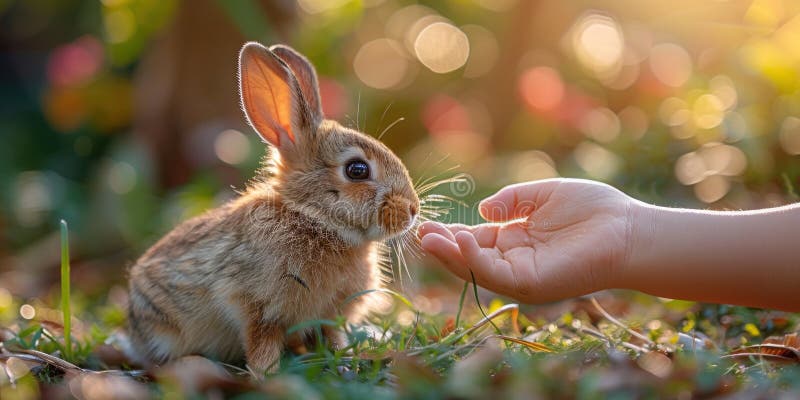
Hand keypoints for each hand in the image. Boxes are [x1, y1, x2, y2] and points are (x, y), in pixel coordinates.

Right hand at [418, 178, 634, 302]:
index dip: (451, 233)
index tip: (427, 223)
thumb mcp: (542, 195)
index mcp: (516, 241)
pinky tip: (462, 241)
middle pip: (469, 258)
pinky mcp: (532, 284)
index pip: (475, 240)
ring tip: (427, 238)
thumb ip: (511, 200)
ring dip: (450, 255)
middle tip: (418, 232)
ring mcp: (522, 275)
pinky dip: (476, 259)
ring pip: (476, 269)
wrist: (629, 229)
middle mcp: (515, 261)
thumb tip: (482, 211)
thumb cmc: (593, 209)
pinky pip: (496, 274)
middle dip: (442, 247)